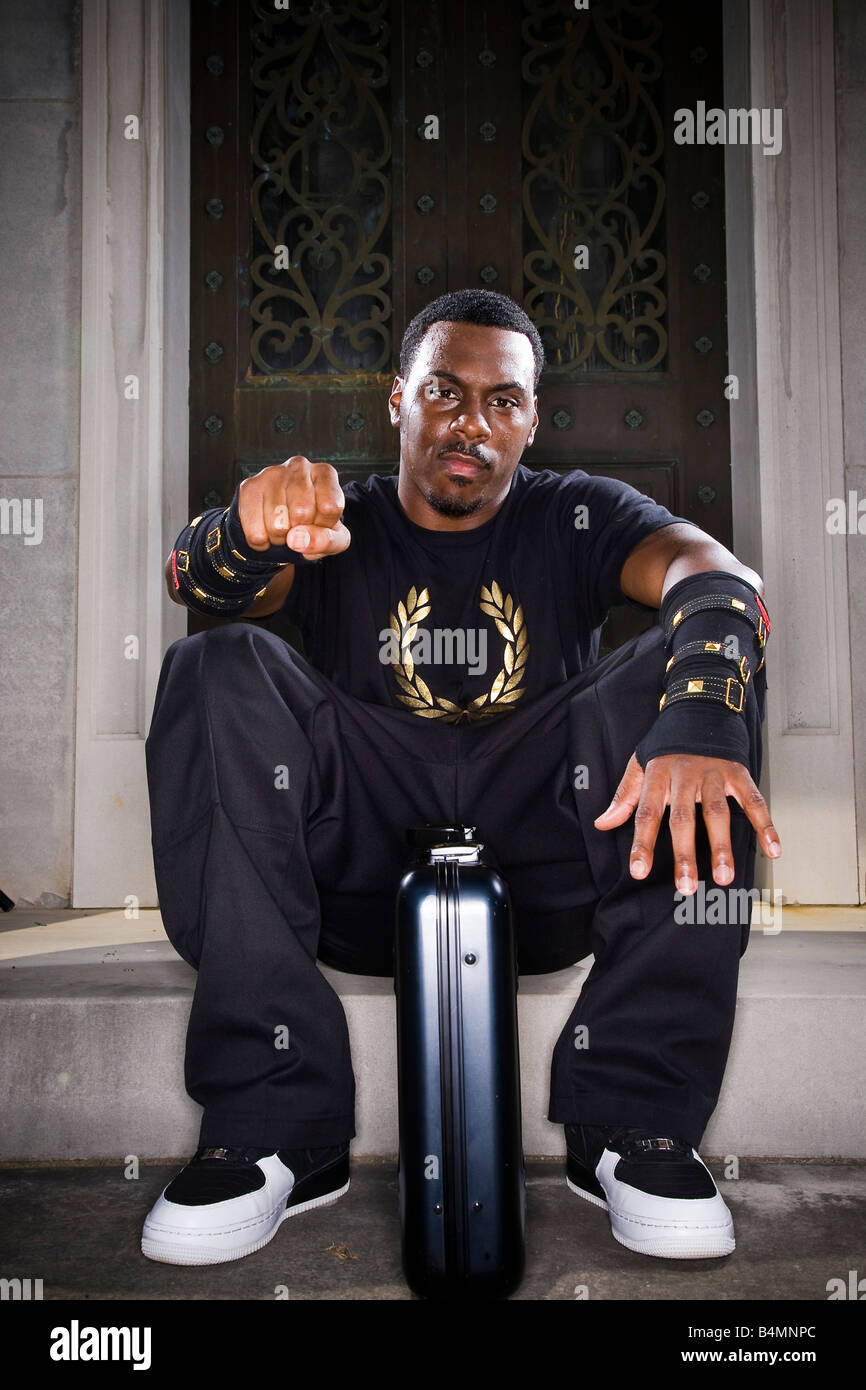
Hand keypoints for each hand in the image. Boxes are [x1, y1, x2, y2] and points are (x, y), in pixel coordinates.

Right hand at [237, 456, 350, 560]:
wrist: (282, 521)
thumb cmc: (314, 525)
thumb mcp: (334, 538)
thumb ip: (327, 540)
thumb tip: (297, 539)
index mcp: (324, 473)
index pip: (330, 507)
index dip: (324, 526)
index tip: (320, 522)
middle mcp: (298, 467)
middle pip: (302, 513)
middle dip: (300, 531)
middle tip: (298, 527)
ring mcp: (271, 474)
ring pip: (277, 525)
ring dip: (280, 539)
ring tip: (283, 527)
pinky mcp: (249, 487)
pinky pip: (255, 532)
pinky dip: (262, 542)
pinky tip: (266, 530)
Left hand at [593, 752, 781, 894]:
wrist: (700, 707)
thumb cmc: (667, 744)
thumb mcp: (639, 763)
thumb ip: (625, 796)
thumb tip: (601, 823)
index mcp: (658, 774)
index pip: (647, 812)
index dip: (642, 842)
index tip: (639, 871)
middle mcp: (686, 774)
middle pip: (684, 818)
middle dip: (685, 854)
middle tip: (686, 886)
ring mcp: (714, 773)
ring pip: (718, 813)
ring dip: (721, 846)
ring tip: (724, 876)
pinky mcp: (739, 772)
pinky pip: (754, 801)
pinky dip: (765, 825)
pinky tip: (772, 850)